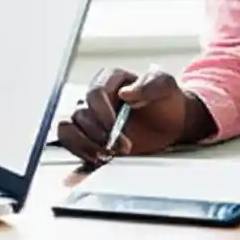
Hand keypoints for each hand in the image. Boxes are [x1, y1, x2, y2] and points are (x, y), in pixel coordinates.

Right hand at [56, 67, 192, 166]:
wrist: (172, 123)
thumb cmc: (167, 100)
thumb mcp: (166, 86)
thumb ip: (150, 85)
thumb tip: (126, 93)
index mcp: (109, 80)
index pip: (94, 93)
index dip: (102, 113)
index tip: (116, 129)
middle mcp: (94, 97)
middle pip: (80, 114)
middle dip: (100, 134)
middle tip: (123, 147)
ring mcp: (89, 117)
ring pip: (67, 128)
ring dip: (84, 144)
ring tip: (106, 155)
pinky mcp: (89, 136)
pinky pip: (70, 142)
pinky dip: (80, 152)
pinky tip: (99, 159)